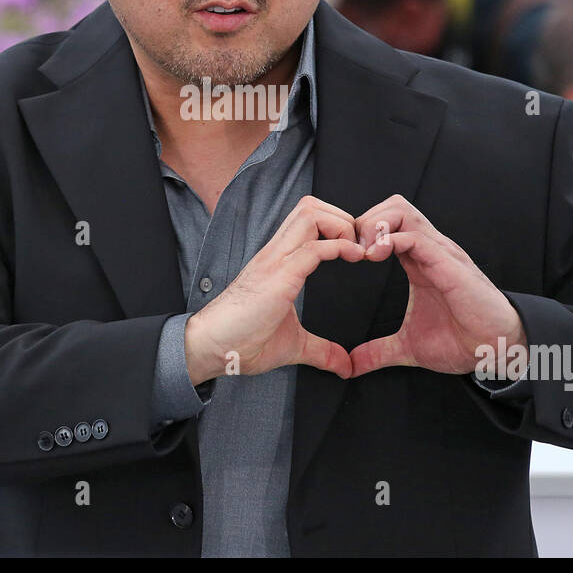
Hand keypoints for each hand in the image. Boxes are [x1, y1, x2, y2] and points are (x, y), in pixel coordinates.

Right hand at [185, 195, 364, 383]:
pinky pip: (313, 247)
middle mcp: (276, 253)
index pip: (309, 219)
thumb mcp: (294, 344)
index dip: (338, 227)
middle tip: (359, 248)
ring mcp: (275, 261)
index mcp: (279, 261)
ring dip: (341, 226)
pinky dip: (340, 246)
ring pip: (310, 214)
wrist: (213, 349)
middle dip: (343, 218)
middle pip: (311, 206)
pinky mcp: (278, 276)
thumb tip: (345, 367)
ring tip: (356, 251)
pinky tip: (354, 257)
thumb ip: (322, 351)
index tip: (357, 253)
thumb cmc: (243, 342)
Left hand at [349, 195, 524, 377]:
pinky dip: (392, 240)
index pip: (387, 223)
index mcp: (418, 262)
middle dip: (365, 222)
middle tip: (353, 253)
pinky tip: (376, 257)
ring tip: (365, 254)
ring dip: (376, 226)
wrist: (496, 351)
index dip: (361, 234)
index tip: (346, 258)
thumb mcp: (408, 347)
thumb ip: (377, 352)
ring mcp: (440, 253)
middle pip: (393, 206)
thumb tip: (351, 366)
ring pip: (403, 211)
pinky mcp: (449, 264)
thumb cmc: (462, 342)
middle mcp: (429, 250)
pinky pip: (417, 236)